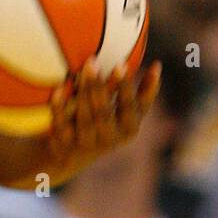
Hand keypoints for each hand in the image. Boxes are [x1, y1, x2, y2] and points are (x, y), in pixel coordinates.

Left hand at [43, 58, 160, 178]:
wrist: (70, 157)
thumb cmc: (105, 126)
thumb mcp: (125, 114)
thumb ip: (140, 94)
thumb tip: (157, 66)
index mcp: (129, 129)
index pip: (131, 108)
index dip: (126, 88)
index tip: (121, 64)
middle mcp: (110, 139)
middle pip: (104, 112)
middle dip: (99, 86)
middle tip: (93, 60)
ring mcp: (87, 143)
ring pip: (85, 117)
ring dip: (81, 92)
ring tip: (79, 69)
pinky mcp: (66, 144)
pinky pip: (61, 124)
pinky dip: (59, 106)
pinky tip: (59, 86)